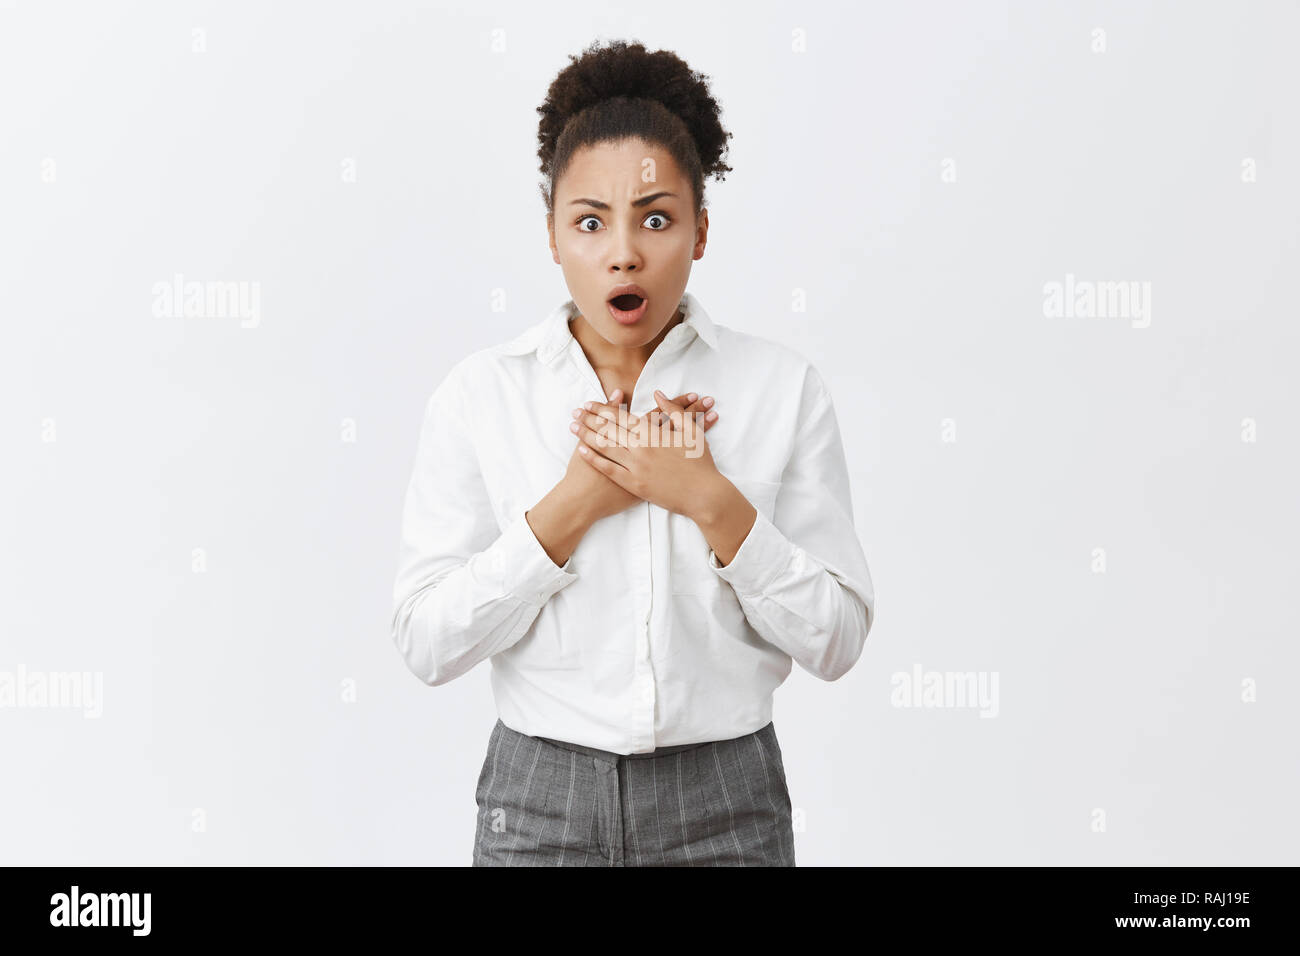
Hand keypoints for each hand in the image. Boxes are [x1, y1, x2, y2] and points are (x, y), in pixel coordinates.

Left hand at [571, 389, 721, 519]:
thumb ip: (673, 410)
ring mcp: (636, 467)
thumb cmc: (700, 463)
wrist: (704, 495)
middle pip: (608, 429)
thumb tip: (657, 393)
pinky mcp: (634, 485)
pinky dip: (594, 459)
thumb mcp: (691, 431)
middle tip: (575, 412)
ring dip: (586, 435)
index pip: (621, 416)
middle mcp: (641, 448)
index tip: (589, 403)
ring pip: (605, 447)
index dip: (603, 408)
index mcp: (653, 433)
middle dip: (589, 419)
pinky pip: (609, 469)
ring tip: (573, 427)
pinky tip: (581, 451)